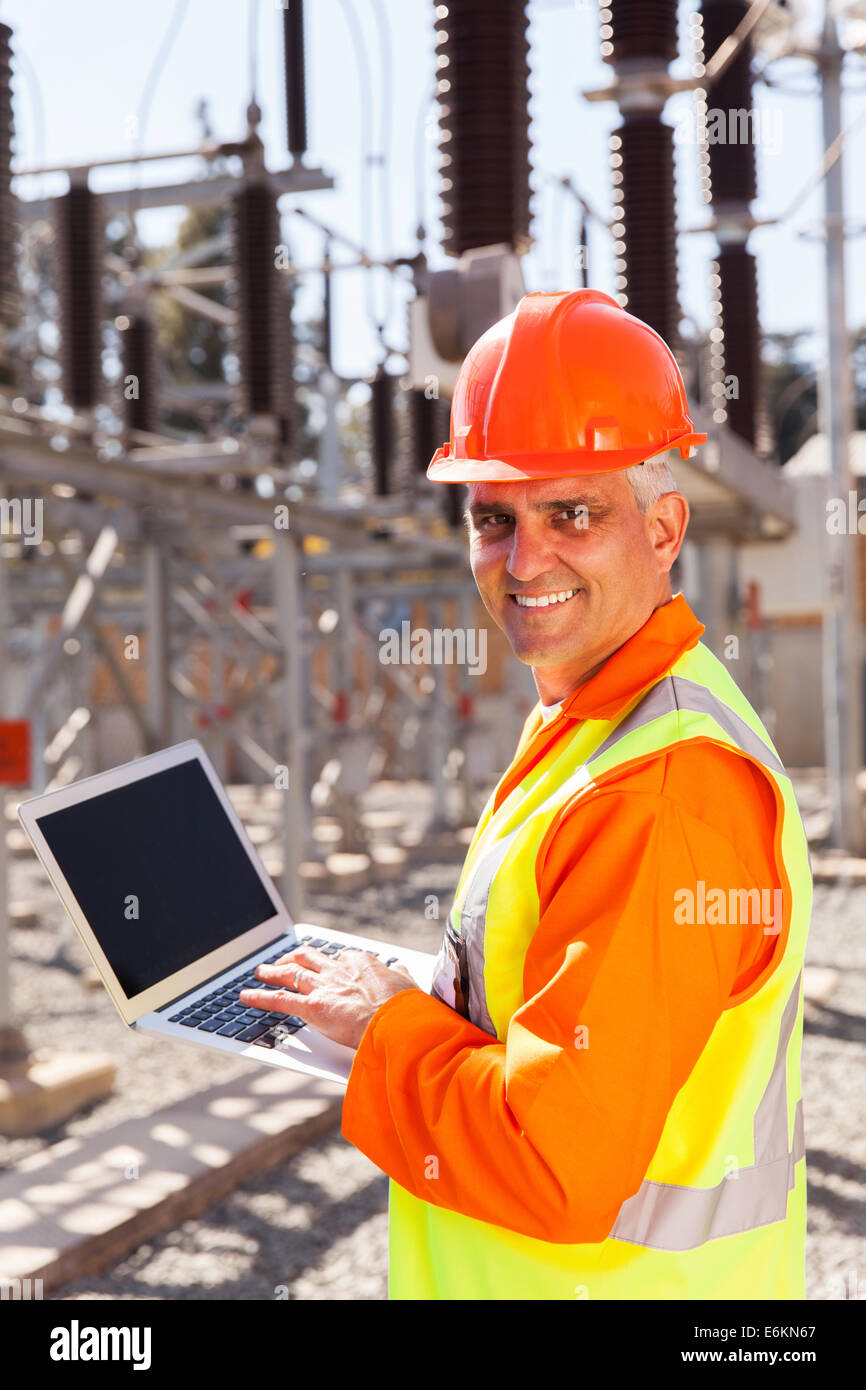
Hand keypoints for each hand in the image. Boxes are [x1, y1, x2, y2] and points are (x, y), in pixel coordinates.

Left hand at [239, 946, 419, 1050]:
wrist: (397, 1024)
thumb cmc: (405, 1010)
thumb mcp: (409, 986)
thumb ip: (401, 975)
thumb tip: (400, 968)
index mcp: (363, 964)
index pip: (342, 957)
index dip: (332, 961)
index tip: (328, 964)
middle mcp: (339, 970)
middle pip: (310, 958)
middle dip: (295, 958)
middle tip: (285, 960)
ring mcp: (324, 987)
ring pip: (291, 973)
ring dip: (273, 971)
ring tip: (261, 971)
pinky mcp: (312, 1007)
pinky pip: (279, 999)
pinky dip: (260, 997)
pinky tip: (245, 996)